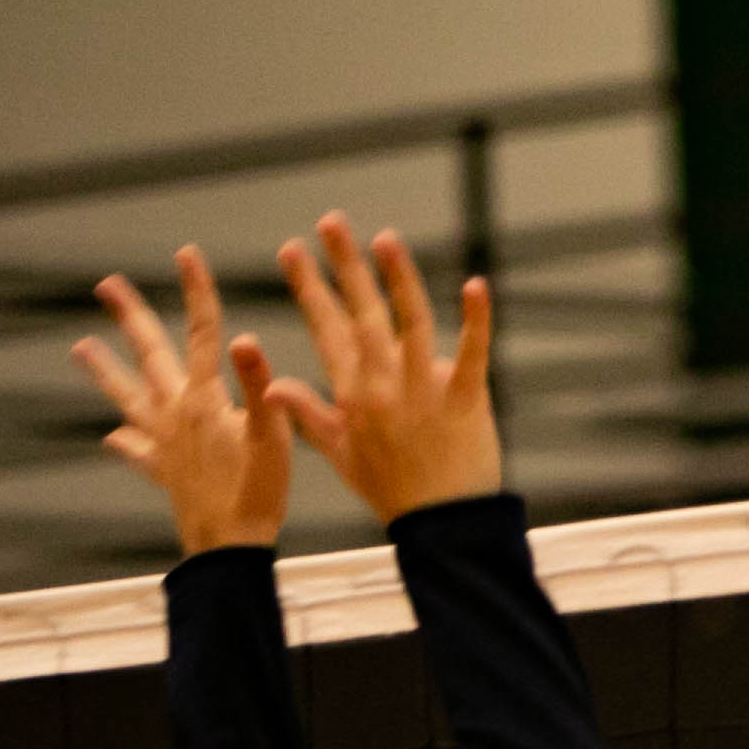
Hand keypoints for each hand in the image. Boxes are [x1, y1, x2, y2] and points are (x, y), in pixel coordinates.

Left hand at [71, 248, 290, 553]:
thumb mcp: (273, 436)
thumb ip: (258, 387)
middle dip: (129, 316)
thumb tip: (246, 339)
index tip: (187, 255)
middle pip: (148, 354)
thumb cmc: (258, 493)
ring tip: (80, 348)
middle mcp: (174, 413)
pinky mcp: (161, 470)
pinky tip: (114, 436)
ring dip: (103, 370)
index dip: (196, 292)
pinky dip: (123, 439)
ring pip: (125, 396)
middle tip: (106, 285)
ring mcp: (162, 441)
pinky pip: (134, 448)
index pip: (201, 333)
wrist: (229, 548)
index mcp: (205, 398)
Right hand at [269, 212, 500, 523]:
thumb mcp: (338, 453)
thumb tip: (272, 383)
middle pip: (361, 315)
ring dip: (398, 279)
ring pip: (410, 324)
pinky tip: (476, 285)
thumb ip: (308, 412)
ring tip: (383, 239)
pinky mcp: (466, 399)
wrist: (440, 525)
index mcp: (352, 393)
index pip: (326, 329)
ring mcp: (425, 390)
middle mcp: (383, 385)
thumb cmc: (391, 490)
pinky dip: (476, 320)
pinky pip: (474, 355)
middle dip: (344, 266)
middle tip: (331, 223)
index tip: (292, 250)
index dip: (310, 288)